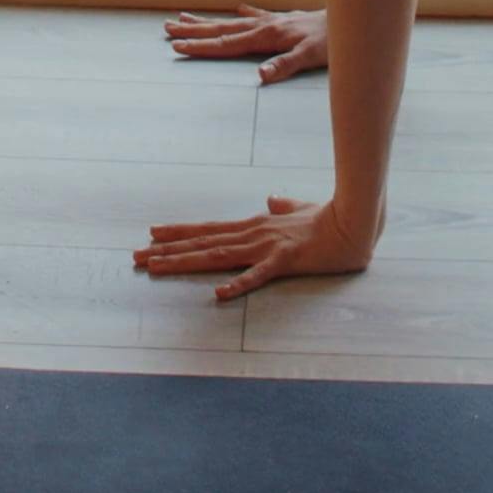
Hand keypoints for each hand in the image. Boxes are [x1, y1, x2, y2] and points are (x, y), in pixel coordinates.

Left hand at [134, 195, 372, 300]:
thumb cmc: (329, 217)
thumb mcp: (300, 210)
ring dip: (184, 262)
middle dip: (168, 250)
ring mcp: (267, 246)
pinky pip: (258, 276)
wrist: (356, 220)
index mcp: (256, 225)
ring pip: (218, 256)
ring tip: (155, 267)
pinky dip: (237, 285)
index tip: (152, 234)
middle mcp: (254, 233)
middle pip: (204, 242)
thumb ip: (283, 206)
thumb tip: (271, 198)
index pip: (209, 229)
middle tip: (135, 256)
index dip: (179, 233)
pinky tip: (217, 295)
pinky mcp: (286, 261)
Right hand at [163, 3, 327, 83]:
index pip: (226, 44)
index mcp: (266, 36)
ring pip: (233, 22)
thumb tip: (260, 76)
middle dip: (194, 31)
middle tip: (167, 29)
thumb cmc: (333, 41)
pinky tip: (237, 9)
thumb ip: (285, 66)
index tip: (177, 46)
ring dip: (209, 21)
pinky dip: (244, 13)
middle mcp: (265, 26)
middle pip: (222, 30)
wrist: (351, 20)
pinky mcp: (285, 20)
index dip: (201, 47)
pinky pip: (257, 16)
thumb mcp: (311, 57)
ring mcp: (273, 21)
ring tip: (185, 16)